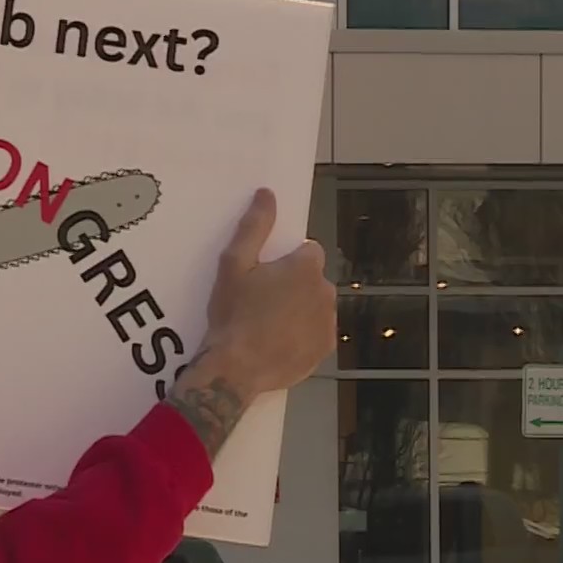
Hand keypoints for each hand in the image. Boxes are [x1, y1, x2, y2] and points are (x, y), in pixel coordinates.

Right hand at [200, 188, 335, 401]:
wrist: (236, 369)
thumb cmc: (233, 314)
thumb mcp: (233, 266)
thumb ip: (254, 227)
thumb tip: (267, 193)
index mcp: (306, 267)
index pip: (307, 252)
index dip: (286, 263)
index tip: (264, 278)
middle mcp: (326, 291)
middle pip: (313, 280)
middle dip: (295, 287)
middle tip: (262, 304)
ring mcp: (328, 322)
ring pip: (316, 307)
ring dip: (300, 310)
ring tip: (269, 327)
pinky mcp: (326, 349)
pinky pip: (317, 334)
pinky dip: (304, 336)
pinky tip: (279, 345)